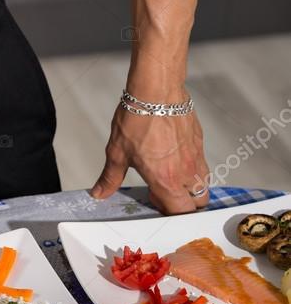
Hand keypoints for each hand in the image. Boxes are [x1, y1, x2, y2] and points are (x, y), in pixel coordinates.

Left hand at [92, 103, 209, 213]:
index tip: (154, 202)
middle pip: (198, 202)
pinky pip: (202, 163)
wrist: (156, 90)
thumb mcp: (117, 152)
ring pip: (203, 183)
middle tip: (164, 192)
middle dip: (184, 204)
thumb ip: (110, 177)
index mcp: (166, 180)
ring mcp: (196, 157)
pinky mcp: (199, 141)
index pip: (179, 212)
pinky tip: (175, 155)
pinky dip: (193, 167)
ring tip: (171, 175)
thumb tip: (99, 193)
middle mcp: (186, 172)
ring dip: (191, 187)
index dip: (168, 212)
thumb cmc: (138, 119)